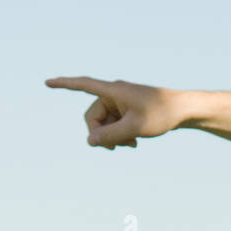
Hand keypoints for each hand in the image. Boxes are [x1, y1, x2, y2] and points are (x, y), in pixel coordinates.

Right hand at [43, 76, 182, 148]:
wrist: (183, 111)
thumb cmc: (161, 115)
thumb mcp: (134, 128)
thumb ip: (110, 136)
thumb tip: (90, 141)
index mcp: (112, 90)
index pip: (83, 85)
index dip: (64, 85)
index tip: (47, 83)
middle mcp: (113, 94)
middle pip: (94, 117)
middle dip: (103, 134)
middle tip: (117, 148)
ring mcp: (120, 103)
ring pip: (105, 124)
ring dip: (113, 137)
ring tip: (132, 144)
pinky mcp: (127, 110)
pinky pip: (115, 124)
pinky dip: (121, 134)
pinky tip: (135, 142)